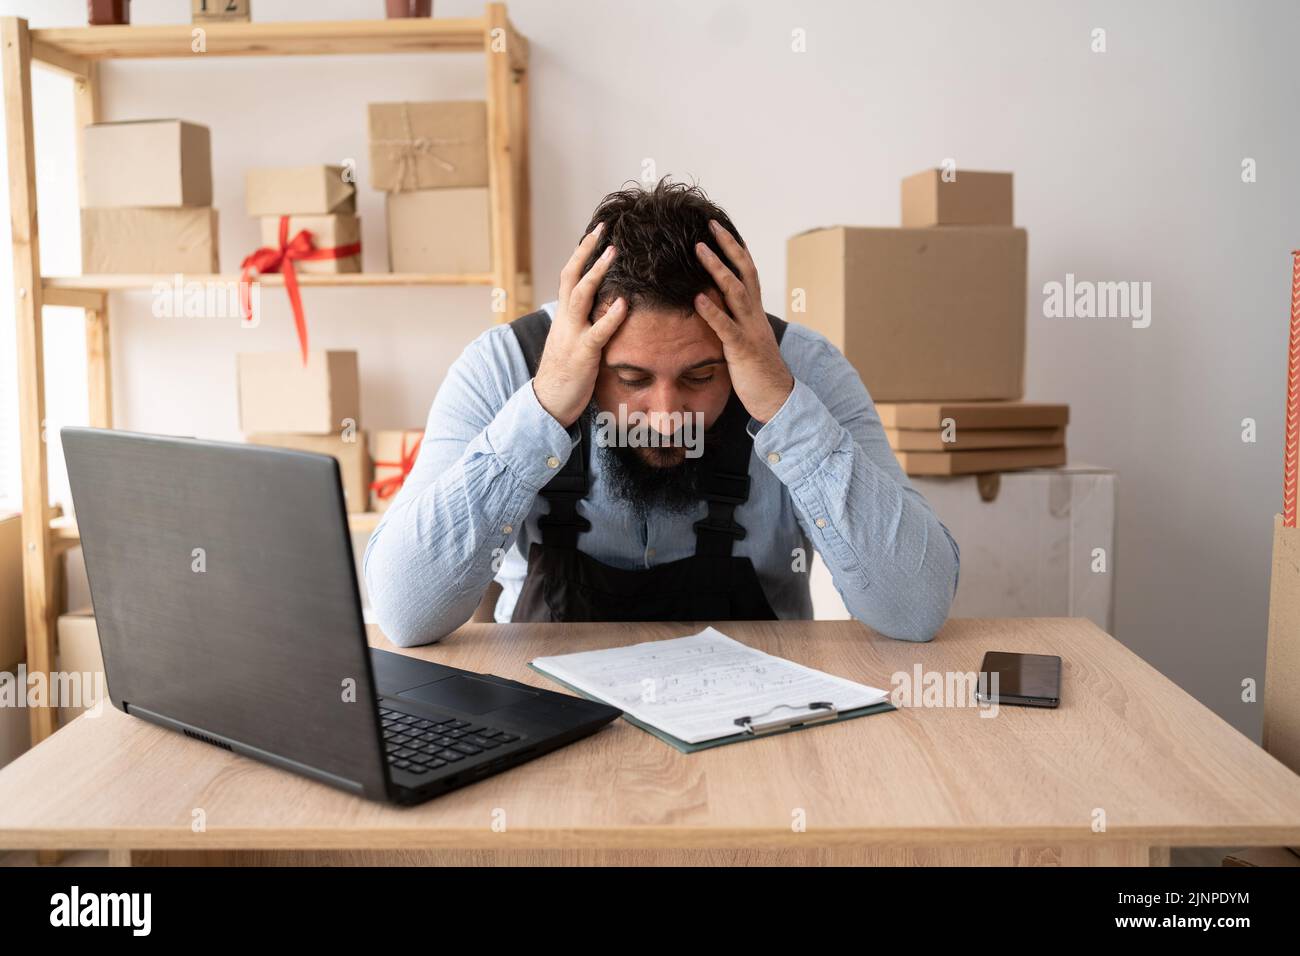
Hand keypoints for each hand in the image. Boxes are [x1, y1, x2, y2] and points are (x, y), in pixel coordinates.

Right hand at [532, 223, 628, 427]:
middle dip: (586, 252)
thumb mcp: (572, 341)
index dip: (581, 254)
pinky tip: (625, 304)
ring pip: (581, 296)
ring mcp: (572, 335)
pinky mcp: (583, 354)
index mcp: (563, 316)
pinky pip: (597, 332)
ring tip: (613, 253)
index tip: (595, 233)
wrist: (548, 402)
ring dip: (597, 273)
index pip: (569, 276)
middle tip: (603, 229)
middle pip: (571, 277)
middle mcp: (565, 320)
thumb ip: (584, 322)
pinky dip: (611, 317)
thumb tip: (604, 306)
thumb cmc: (564, 373)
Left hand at [693, 220, 794, 423]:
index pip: (748, 274)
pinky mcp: (743, 349)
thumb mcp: (746, 342)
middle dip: (728, 247)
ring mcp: (750, 330)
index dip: (735, 251)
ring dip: (717, 269)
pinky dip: (711, 311)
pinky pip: (726, 327)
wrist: (778, 399)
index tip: (721, 232)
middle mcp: (755, 316)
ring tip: (699, 250)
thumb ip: (733, 323)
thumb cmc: (759, 373)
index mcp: (756, 314)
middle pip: (744, 272)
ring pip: (735, 292)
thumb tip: (714, 309)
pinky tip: (696, 298)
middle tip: (710, 226)